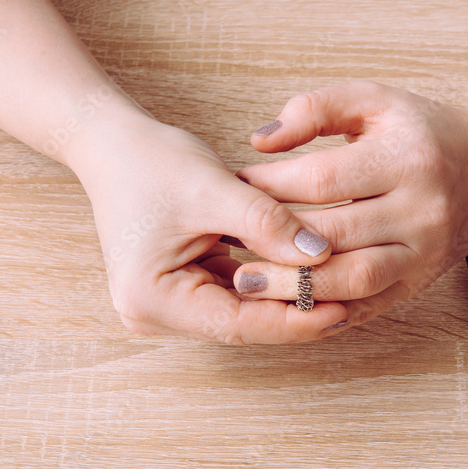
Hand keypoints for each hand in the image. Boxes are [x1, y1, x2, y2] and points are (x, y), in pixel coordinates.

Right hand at [71, 113, 347, 342]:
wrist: (112, 143)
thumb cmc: (152, 161)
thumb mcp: (216, 189)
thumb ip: (270, 225)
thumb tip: (324, 255)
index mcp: (151, 299)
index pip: (238, 324)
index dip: (293, 320)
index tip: (342, 309)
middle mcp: (153, 314)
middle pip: (242, 324)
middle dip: (296, 311)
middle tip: (355, 300)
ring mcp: (166, 306)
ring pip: (243, 312)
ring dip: (287, 298)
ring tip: (342, 288)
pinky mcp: (181, 291)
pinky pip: (236, 295)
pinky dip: (270, 283)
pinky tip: (310, 273)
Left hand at [234, 81, 467, 329]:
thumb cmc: (423, 130)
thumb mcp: (376, 101)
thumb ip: (316, 109)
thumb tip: (259, 141)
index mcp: (408, 159)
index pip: (324, 180)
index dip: (271, 185)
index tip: (234, 185)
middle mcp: (421, 210)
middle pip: (334, 234)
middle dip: (272, 241)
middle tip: (224, 244)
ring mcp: (424, 252)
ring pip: (353, 279)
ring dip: (295, 286)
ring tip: (247, 283)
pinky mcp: (421, 282)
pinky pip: (369, 305)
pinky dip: (325, 308)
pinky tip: (287, 303)